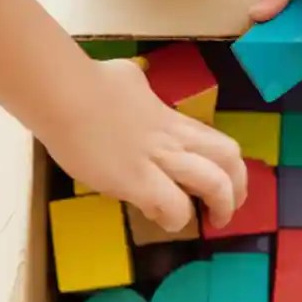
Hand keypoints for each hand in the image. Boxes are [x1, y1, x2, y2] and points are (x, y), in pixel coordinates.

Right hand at [40, 58, 246, 231]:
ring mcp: (157, 160)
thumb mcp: (128, 78)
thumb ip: (140, 90)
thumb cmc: (89, 82)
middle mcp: (173, 139)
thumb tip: (136, 86)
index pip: (216, 141)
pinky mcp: (136, 181)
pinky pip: (174, 206)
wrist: (64, 93)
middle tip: (227, 209)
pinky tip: (161, 218)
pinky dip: (175, 218)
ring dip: (221, 207)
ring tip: (212, 222)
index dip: (227, 166)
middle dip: (237, 188)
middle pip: (229, 159)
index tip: (215, 181)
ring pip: (214, 183)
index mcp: (171, 119)